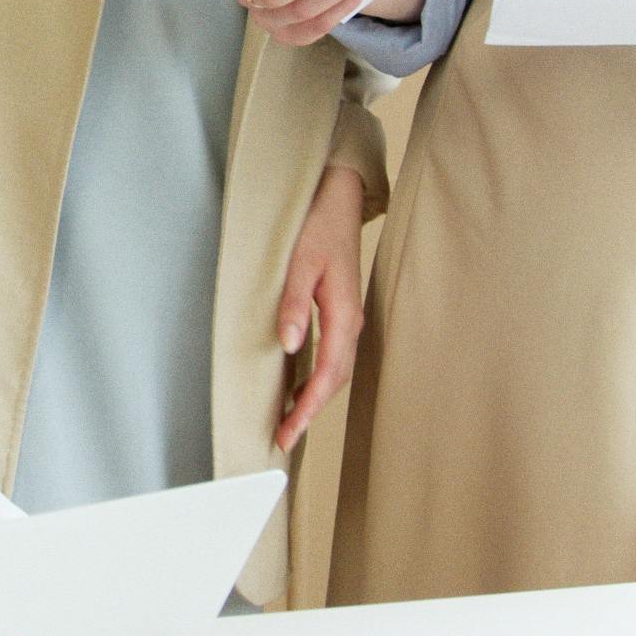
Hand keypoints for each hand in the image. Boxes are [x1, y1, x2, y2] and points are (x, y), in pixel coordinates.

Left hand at [273, 164, 365, 454]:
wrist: (338, 198)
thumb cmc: (318, 227)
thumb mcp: (300, 263)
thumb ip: (294, 305)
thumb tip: (288, 345)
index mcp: (344, 314)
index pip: (327, 375)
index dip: (307, 408)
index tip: (288, 432)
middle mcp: (351, 322)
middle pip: (334, 380)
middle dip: (310, 411)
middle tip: (284, 437)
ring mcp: (348, 318)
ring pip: (336, 370)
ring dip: (315, 397)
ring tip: (290, 420)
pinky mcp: (340, 312)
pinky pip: (333, 356)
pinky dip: (318, 378)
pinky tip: (300, 385)